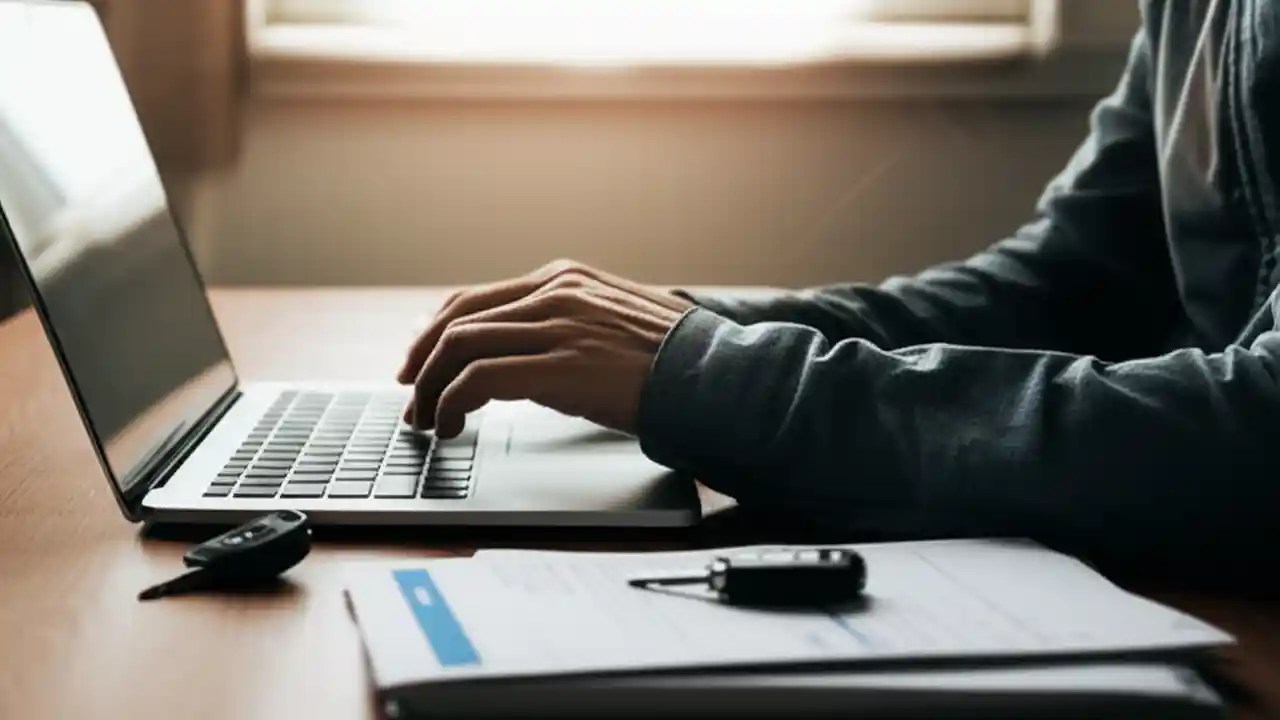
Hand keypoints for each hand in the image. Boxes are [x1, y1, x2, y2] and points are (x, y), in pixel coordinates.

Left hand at [397, 260, 693, 436]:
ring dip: (433, 389)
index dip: (437, 332)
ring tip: (429, 422)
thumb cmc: (676, 360)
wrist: (715, 376)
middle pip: (458, 318)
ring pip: (459, 346)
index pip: (478, 298)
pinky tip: (454, 427)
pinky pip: (479, 379)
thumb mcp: (615, 324)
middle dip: (423, 360)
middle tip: (411, 395)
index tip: (421, 362)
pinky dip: (452, 404)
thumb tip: (528, 360)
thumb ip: (570, 327)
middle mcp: (555, 291)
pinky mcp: (558, 365)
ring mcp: (556, 325)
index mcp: (566, 278)